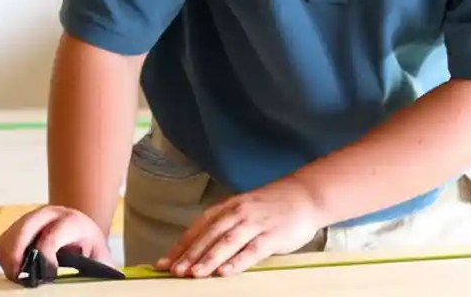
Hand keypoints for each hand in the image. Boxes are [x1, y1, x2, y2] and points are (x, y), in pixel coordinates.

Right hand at [0, 205, 112, 280]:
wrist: (83, 231)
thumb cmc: (92, 248)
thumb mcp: (99, 258)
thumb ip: (95, 269)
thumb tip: (88, 283)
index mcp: (73, 221)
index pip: (52, 235)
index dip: (45, 255)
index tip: (47, 275)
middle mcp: (50, 214)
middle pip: (25, 229)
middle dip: (18, 255)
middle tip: (20, 278)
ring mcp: (32, 218)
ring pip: (10, 236)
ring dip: (9, 259)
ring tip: (19, 277)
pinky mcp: (18, 226)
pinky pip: (2, 242)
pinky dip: (4, 259)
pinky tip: (15, 270)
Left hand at [156, 176, 325, 277]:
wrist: (306, 195)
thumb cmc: (273, 206)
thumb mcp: (245, 210)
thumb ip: (226, 225)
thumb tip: (199, 248)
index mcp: (229, 206)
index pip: (199, 226)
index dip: (181, 244)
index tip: (164, 262)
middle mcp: (239, 212)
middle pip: (209, 234)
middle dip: (190, 254)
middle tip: (174, 271)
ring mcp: (256, 223)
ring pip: (227, 242)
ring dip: (209, 258)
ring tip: (194, 274)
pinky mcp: (273, 235)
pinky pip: (252, 249)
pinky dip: (237, 261)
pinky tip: (225, 272)